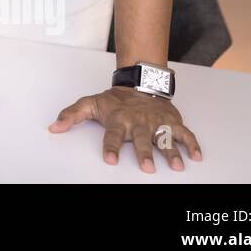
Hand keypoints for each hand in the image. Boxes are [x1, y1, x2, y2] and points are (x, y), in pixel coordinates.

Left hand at [48, 86, 202, 172]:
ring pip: (165, 137)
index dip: (110, 146)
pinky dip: (192, 143)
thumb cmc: (116, 101)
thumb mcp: (91, 104)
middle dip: (144, 153)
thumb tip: (54, 126)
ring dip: (171, 151)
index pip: (112, 135)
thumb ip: (72, 115)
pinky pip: (184, 133)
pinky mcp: (172, 121)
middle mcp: (139, 122)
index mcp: (119, 120)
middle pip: (141, 139)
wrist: (141, 84)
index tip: (109, 159)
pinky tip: (196, 155)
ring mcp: (157, 122)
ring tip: (177, 166)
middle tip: (147, 167)